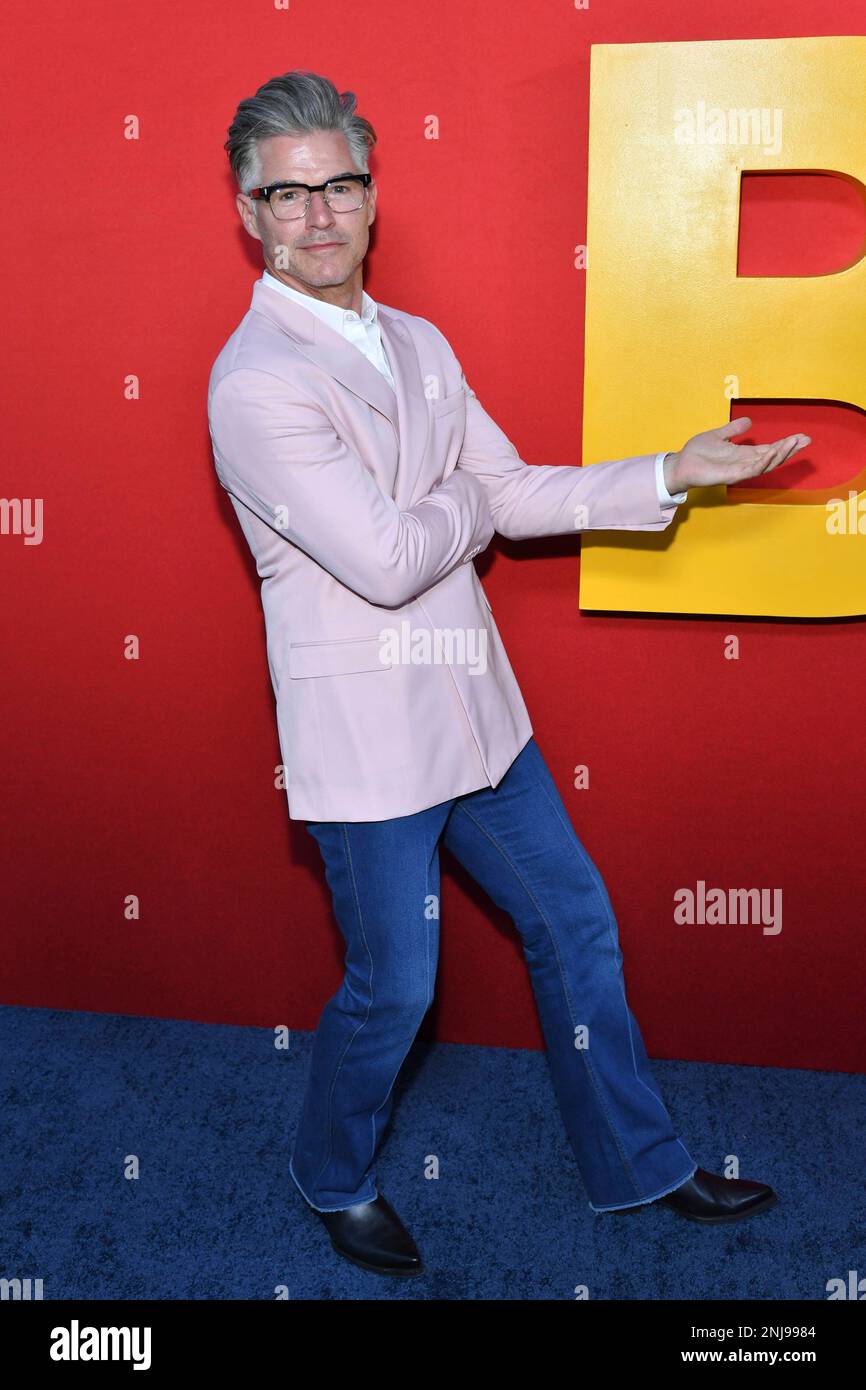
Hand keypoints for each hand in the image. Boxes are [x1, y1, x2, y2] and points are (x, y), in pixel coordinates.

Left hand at [664, 417, 810, 493]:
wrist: (681, 463)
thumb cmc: (697, 453)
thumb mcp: (719, 435)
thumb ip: (733, 429)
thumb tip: (748, 421)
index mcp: (744, 454)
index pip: (771, 448)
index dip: (786, 443)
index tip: (802, 436)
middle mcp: (745, 463)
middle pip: (774, 457)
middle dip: (790, 449)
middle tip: (805, 439)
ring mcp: (740, 470)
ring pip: (766, 464)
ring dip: (781, 454)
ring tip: (792, 443)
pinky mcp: (732, 476)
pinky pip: (752, 470)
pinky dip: (763, 461)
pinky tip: (772, 451)